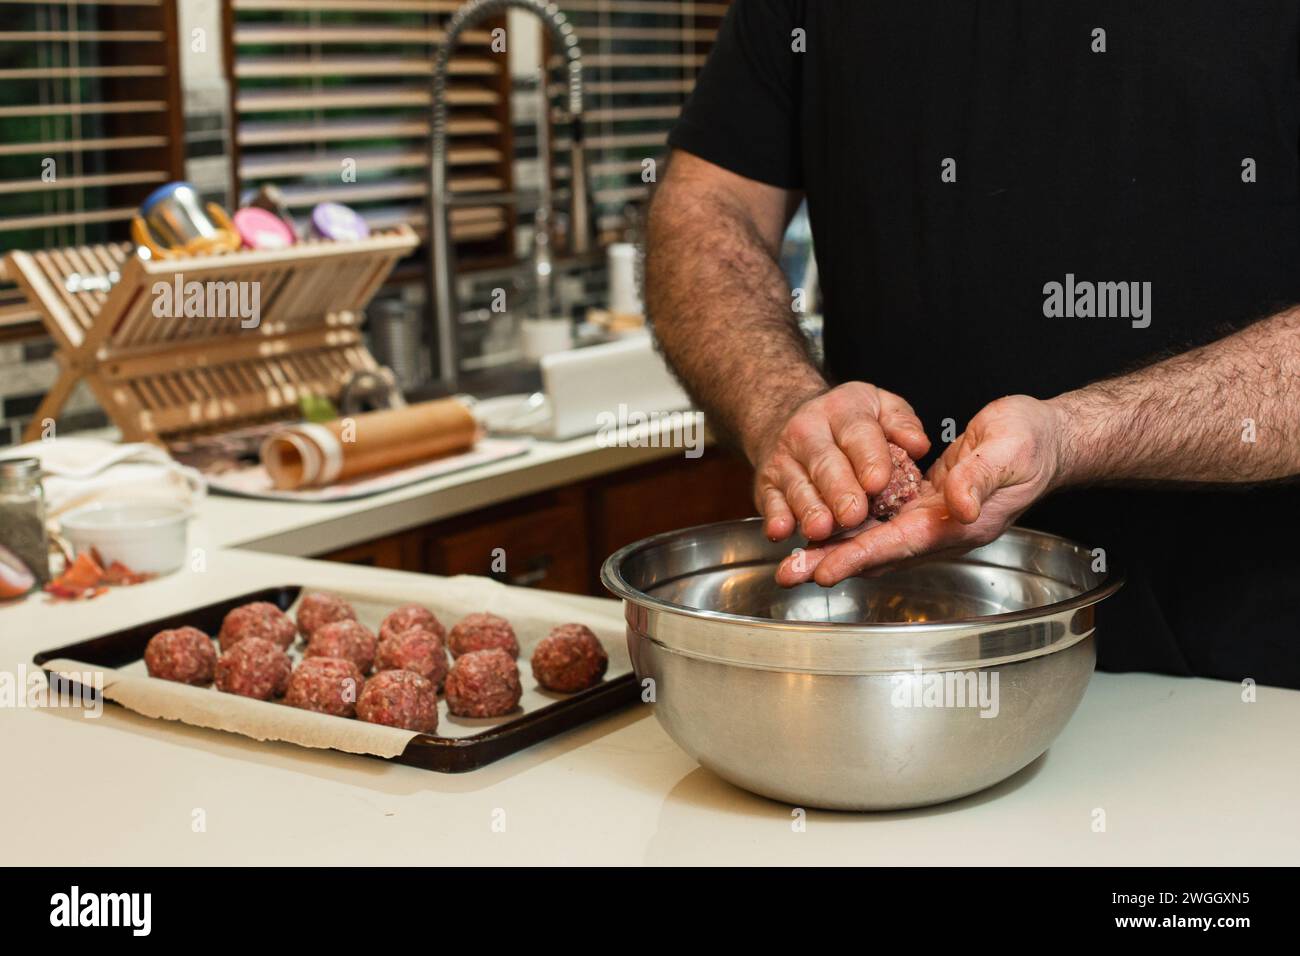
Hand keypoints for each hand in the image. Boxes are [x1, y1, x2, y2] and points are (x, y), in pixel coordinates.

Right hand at [748, 382, 929, 541]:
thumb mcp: (879, 406)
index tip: (879, 482)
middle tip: (853, 514)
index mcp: (842, 411)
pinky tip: (780, 531)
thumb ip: (901, 424)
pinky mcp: (767, 485)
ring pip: (797, 486)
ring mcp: (783, 460)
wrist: (785, 416)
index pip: (857, 432)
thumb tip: (919, 445)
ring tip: (820, 529)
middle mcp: (807, 432)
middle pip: (824, 462)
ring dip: (808, 509)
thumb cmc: (845, 421)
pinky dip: (774, 518)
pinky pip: (770, 502)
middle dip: (838, 490)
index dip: (868, 458)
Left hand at [775, 395, 1067, 585]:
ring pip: (873, 539)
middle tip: (788, 573)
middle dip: (832, 561)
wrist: (1046, 439)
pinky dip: (850, 527)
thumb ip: (981, 479)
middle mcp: (940, 529)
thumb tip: (958, 505)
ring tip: (791, 559)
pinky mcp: (924, 503)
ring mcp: (930, 519)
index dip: (859, 556)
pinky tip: (823, 528)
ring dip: (834, 548)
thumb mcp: (1009, 451)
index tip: (824, 569)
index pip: (899, 544)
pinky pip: (881, 521)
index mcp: (960, 523)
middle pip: (876, 551)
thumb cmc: (1032, 442)